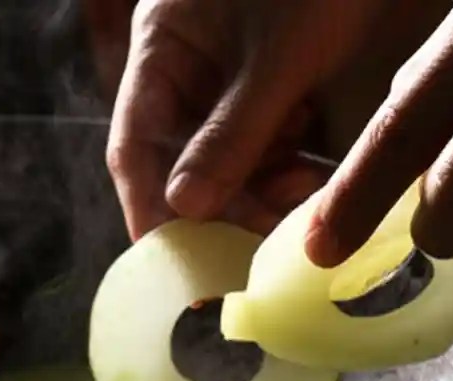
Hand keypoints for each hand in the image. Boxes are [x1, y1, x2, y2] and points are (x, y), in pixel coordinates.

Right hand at [101, 0, 412, 240]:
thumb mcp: (278, 55)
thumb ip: (232, 132)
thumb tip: (182, 210)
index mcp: (165, 46)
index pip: (135, 145)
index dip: (148, 207)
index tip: (173, 261)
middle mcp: (192, 67)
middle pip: (185, 162)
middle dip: (223, 206)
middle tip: (259, 245)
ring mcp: (235, 77)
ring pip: (232, 161)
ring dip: (262, 193)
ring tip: (303, 201)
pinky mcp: (279, 84)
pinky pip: (271, 145)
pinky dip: (290, 170)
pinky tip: (317, 184)